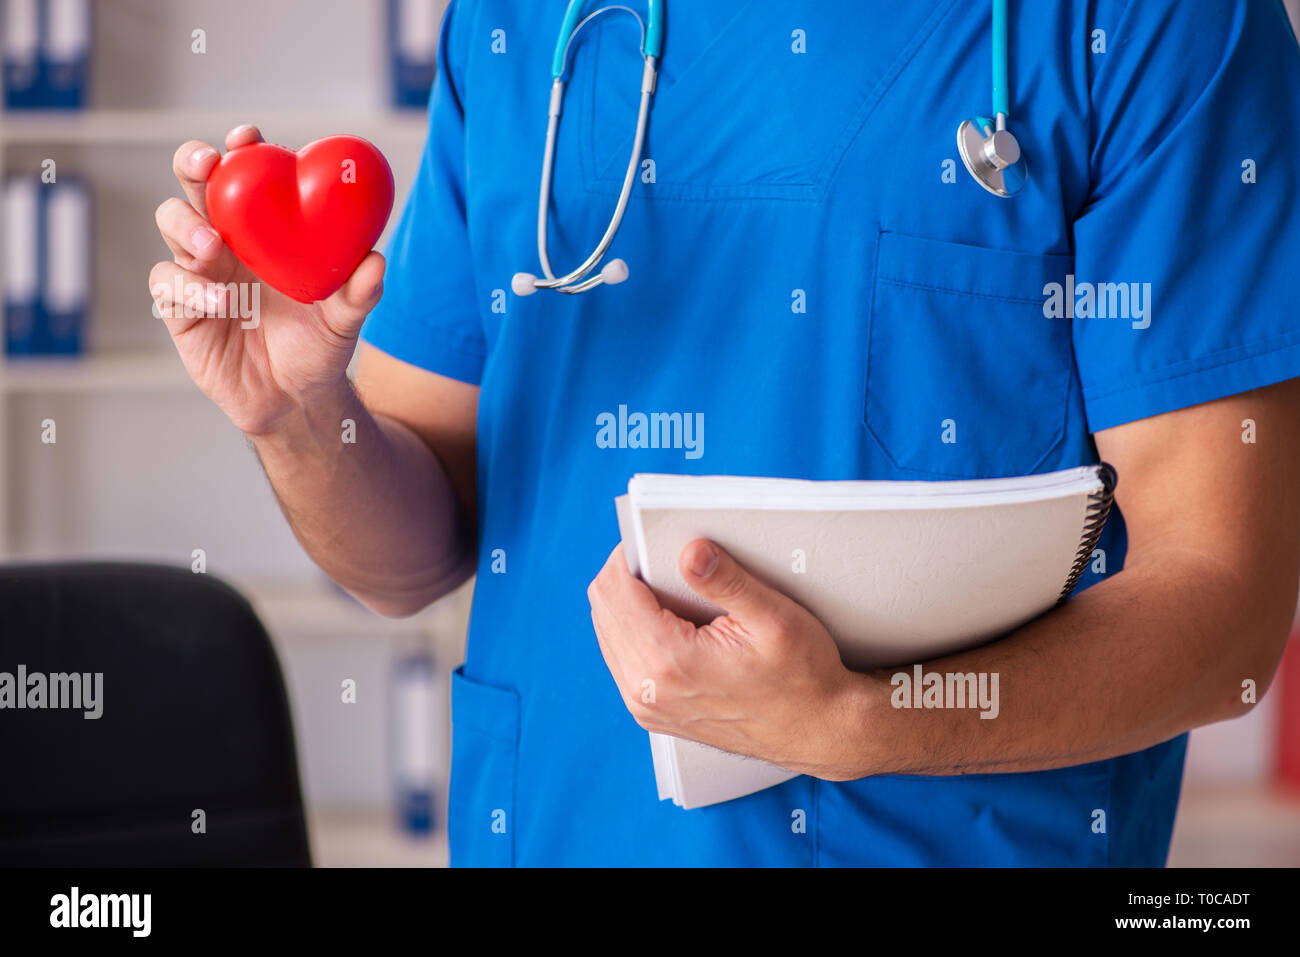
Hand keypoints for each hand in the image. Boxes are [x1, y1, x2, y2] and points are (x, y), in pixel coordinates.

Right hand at [148, 125, 384, 435]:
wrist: (296, 399)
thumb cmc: (319, 347)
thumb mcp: (345, 320)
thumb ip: (359, 292)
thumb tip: (376, 261)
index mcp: (264, 229)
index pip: (247, 175)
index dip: (243, 149)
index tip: (249, 137)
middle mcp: (226, 239)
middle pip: (195, 184)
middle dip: (194, 163)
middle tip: (209, 164)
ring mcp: (197, 270)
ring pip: (171, 223)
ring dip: (186, 225)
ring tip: (213, 244)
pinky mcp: (179, 307)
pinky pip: (168, 283)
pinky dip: (189, 286)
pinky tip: (221, 301)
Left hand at [587, 539, 875, 779]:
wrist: (818, 731)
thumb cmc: (804, 676)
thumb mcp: (774, 619)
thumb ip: (727, 582)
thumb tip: (689, 550)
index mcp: (668, 661)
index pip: (615, 589)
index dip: (628, 555)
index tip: (653, 540)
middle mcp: (646, 689)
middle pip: (602, 607)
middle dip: (625, 575)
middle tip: (663, 559)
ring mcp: (646, 706)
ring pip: (606, 632)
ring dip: (627, 603)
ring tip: (669, 589)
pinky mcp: (652, 713)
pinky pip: (621, 658)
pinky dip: (634, 631)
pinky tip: (669, 622)